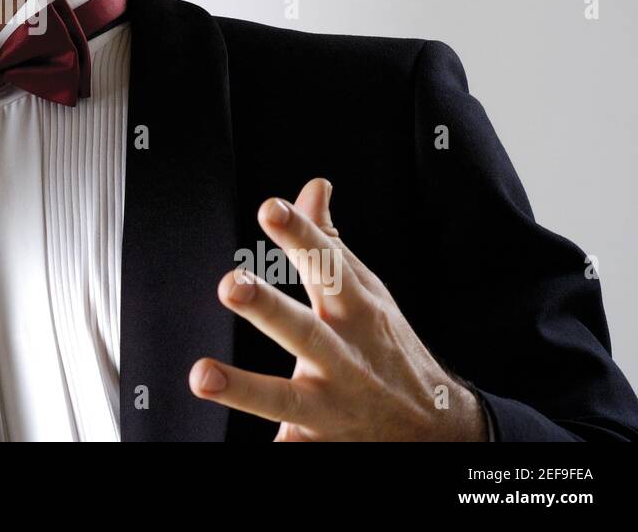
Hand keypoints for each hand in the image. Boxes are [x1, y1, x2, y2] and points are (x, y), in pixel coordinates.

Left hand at [188, 178, 486, 440]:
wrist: (436, 426)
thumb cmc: (387, 346)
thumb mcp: (367, 291)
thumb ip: (329, 243)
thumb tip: (311, 189)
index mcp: (354, 311)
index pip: (327, 264)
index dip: (300, 234)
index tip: (271, 207)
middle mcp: (343, 356)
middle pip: (303, 329)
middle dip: (267, 308)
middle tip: (230, 284)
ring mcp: (331, 404)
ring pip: (285, 398)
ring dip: (243, 388)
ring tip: (202, 375)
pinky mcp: (319, 442)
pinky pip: (294, 449)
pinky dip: (280, 450)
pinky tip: (259, 447)